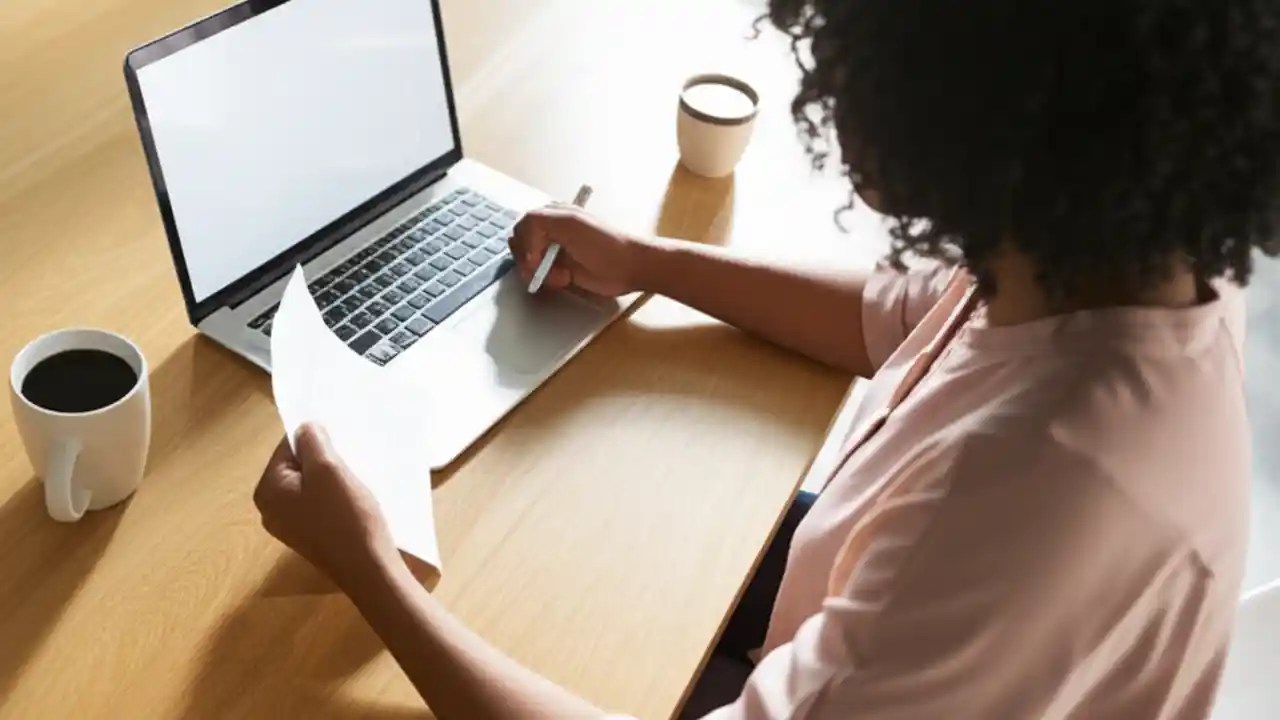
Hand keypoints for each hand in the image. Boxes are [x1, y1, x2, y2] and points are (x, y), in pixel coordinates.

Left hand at [253, 424, 396, 587]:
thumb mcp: (329, 469)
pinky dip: (335, 495)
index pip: (287, 447)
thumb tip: (304, 427)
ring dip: (332, 477)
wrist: (368, 568)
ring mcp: (290, 525)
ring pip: (311, 484)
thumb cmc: (346, 516)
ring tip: (355, 477)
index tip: (341, 441)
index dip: (315, 440)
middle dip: (323, 459)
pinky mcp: (311, 535)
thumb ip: (313, 441)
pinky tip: (354, 498)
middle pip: (297, 466)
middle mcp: (271, 509)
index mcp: (267, 490)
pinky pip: (319, 503)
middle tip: (350, 458)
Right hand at [510, 205, 652, 296]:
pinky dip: (549, 280)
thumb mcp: (568, 223)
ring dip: (541, 272)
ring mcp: (555, 252)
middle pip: (521, 246)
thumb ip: (538, 223)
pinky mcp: (561, 270)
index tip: (536, 257)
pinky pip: (541, 277)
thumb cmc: (602, 242)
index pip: (522, 227)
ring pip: (528, 264)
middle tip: (543, 269)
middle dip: (530, 260)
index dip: (525, 244)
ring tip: (562, 274)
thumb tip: (522, 245)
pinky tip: (566, 279)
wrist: (628, 266)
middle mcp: (551, 232)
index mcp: (552, 214)